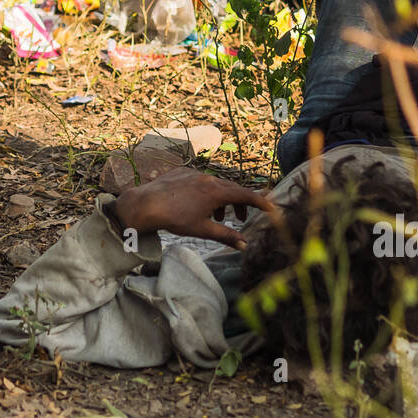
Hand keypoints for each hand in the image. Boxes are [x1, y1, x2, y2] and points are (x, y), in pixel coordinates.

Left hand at [113, 168, 275, 250]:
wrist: (146, 204)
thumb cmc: (174, 218)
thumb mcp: (202, 229)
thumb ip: (226, 235)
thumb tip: (244, 245)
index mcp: (216, 191)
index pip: (245, 195)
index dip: (260, 202)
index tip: (271, 208)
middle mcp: (208, 178)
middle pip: (232, 189)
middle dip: (240, 203)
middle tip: (242, 218)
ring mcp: (194, 173)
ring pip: (216, 185)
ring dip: (222, 200)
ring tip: (218, 217)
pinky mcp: (182, 172)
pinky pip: (201, 181)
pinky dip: (207, 193)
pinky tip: (198, 206)